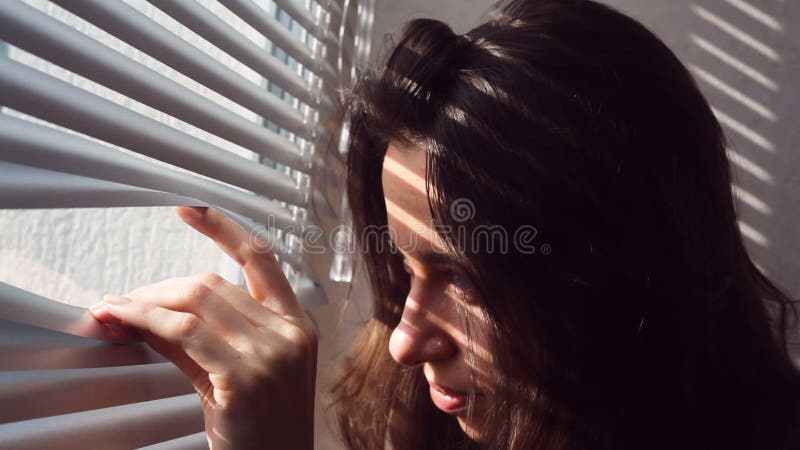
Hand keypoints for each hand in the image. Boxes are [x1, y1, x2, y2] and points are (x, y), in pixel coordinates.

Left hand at [89, 207, 317, 449]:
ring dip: (145, 302)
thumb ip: (201, 339)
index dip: (224, 228)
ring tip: (115, 310)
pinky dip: (146, 322)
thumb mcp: (239, 376)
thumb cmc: (262, 430)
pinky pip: (183, 333)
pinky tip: (124, 323)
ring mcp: (271, 354)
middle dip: (159, 287)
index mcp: (298, 325)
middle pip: (212, 282)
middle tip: (124, 301)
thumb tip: (148, 310)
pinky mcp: (246, 377)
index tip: (189, 208)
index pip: (262, 259)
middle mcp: (290, 333)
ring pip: (195, 302)